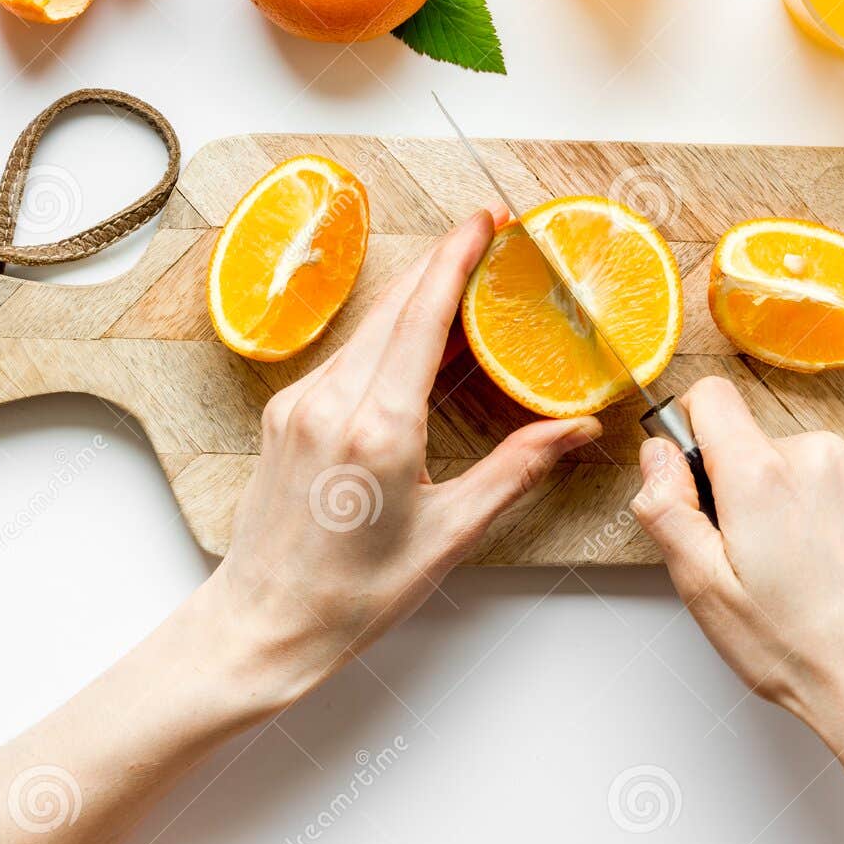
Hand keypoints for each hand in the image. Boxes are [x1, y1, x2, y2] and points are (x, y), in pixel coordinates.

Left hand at [207, 208, 600, 698]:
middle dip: (442, 263)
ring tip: (461, 281)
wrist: (266, 623)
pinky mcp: (285, 415)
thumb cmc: (354, 593)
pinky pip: (344, 356)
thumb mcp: (450, 533)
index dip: (457, 258)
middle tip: (487, 235)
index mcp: (377, 428)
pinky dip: (384, 336)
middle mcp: (330, 403)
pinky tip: (411, 339)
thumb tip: (578, 429)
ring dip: (413, 297)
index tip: (487, 220)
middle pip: (394, 308)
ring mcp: (300, 405)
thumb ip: (517, 469)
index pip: (423, 316)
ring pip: (367, 329)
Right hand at [632, 376, 843, 843]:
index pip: (710, 396)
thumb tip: (658, 453)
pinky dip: (839, 510)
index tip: (701, 481)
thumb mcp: (704, 590)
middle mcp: (819, 454)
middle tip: (758, 560)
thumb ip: (666, 508)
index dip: (694, 432)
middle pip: (757, 443)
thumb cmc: (800, 651)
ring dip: (797, 500)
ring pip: (805, 463)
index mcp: (761, 473)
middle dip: (747, 487)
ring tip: (809, 571)